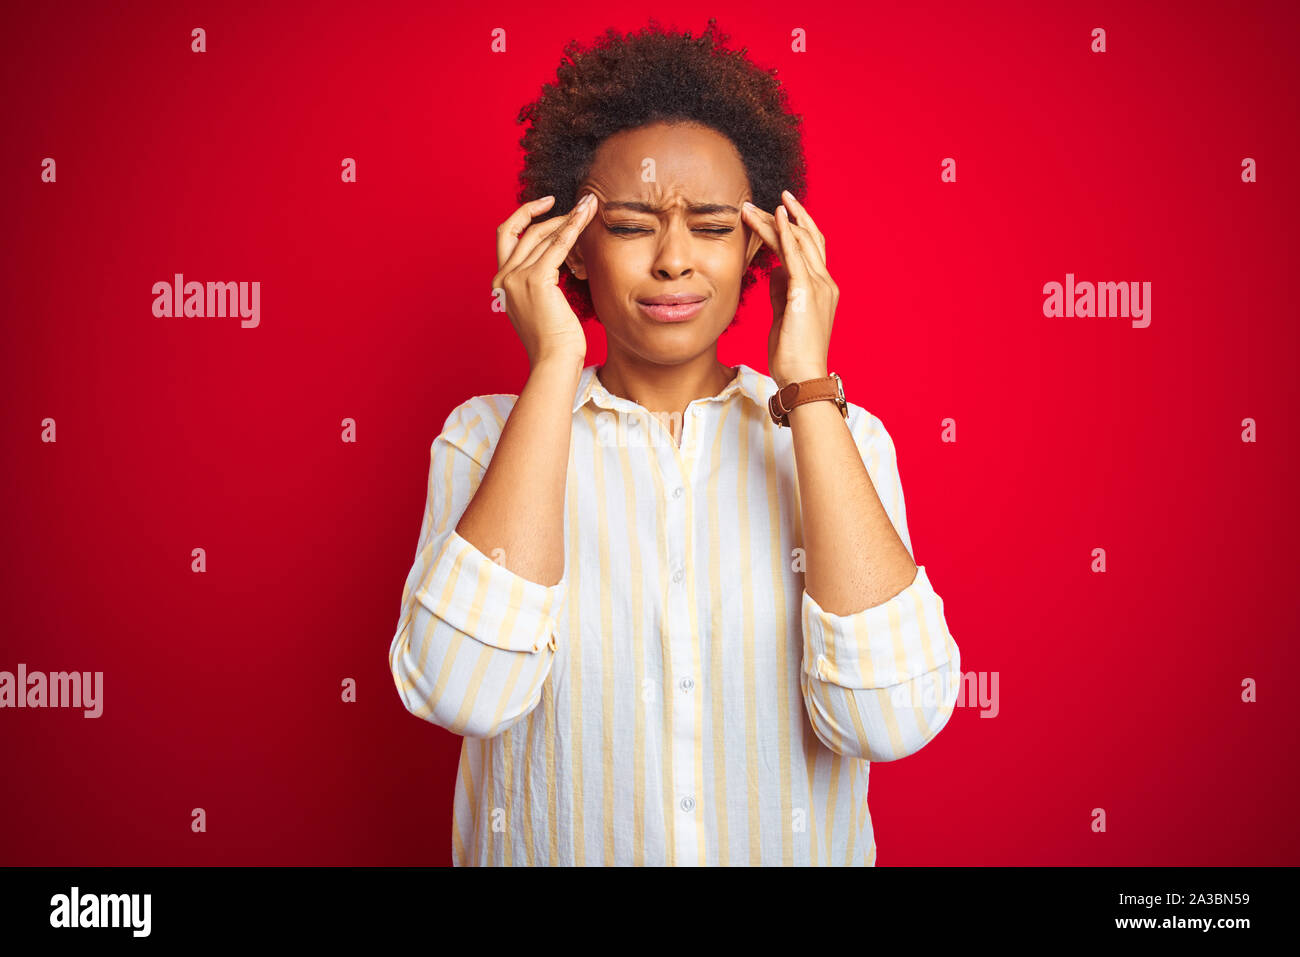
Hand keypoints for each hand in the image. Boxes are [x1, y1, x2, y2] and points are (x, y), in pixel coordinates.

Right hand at [493, 194, 595, 368]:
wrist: (554, 361)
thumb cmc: (555, 341)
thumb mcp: (541, 306)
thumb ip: (540, 282)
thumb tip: (558, 261)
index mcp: (502, 283)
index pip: (507, 237)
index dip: (524, 217)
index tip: (545, 206)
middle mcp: (504, 277)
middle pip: (523, 231)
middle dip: (545, 212)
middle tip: (571, 202)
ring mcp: (517, 277)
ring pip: (542, 234)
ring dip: (568, 217)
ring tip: (589, 205)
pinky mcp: (536, 279)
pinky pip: (557, 244)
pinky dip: (573, 227)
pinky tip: (587, 215)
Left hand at [741, 190, 836, 386]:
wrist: (802, 378)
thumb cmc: (792, 354)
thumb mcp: (784, 316)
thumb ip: (782, 291)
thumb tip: (774, 271)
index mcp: (821, 288)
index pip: (808, 248)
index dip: (793, 227)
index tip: (775, 211)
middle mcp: (824, 282)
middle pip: (806, 238)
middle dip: (784, 216)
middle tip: (761, 201)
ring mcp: (818, 286)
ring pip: (798, 241)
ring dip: (775, 220)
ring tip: (752, 207)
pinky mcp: (805, 292)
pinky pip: (795, 255)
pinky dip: (785, 232)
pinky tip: (774, 217)